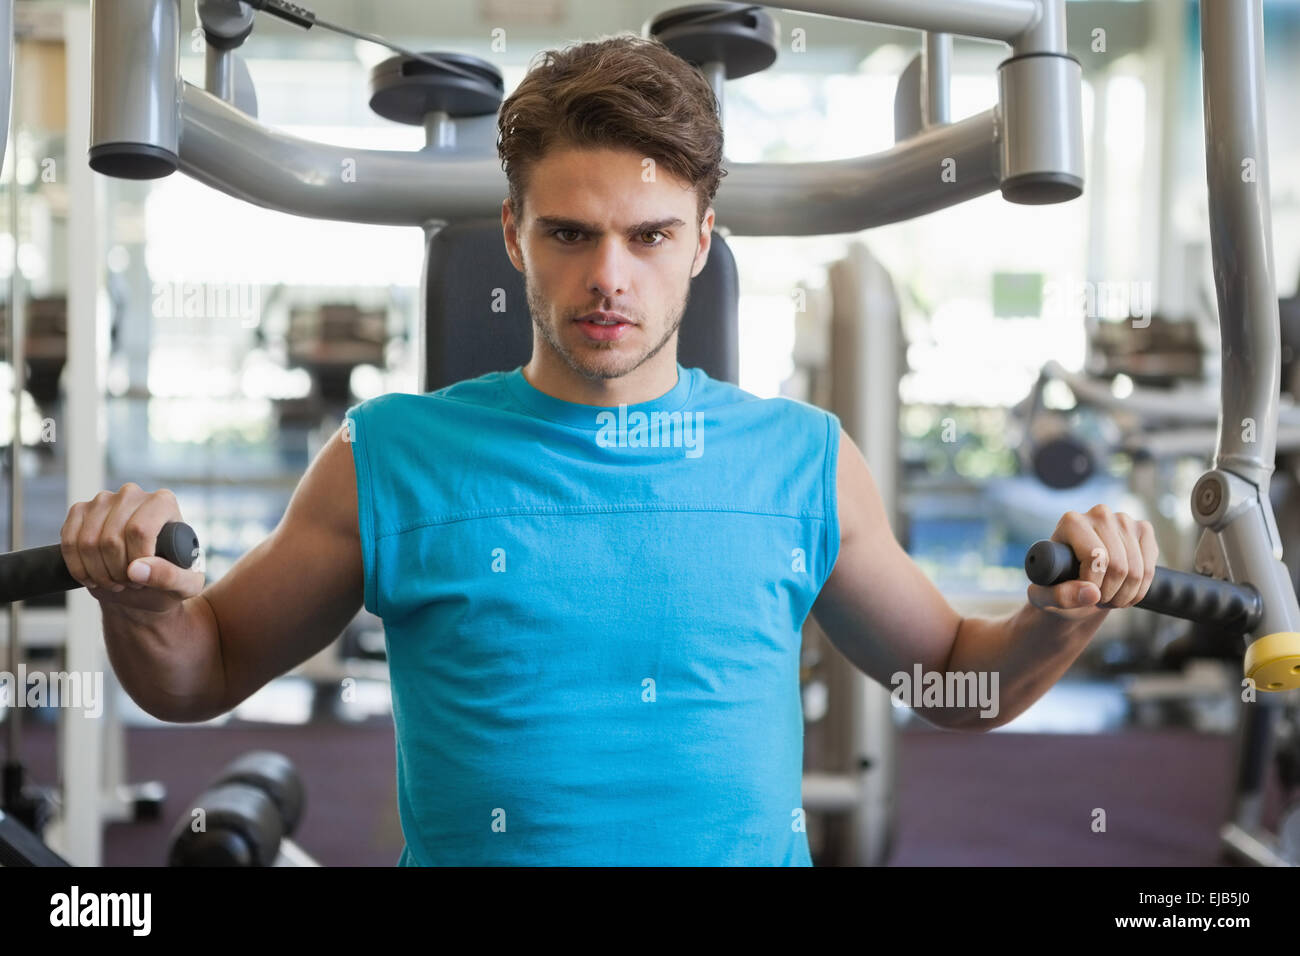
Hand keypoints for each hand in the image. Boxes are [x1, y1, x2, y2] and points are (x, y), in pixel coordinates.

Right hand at [59, 483, 205, 616]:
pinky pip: (68, 541)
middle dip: (117, 571)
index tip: (142, 578)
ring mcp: (103, 500)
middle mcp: (133, 494)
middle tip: (129, 583)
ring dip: (98, 572)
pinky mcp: (80, 511)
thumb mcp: (184, 585)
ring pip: (88, 542)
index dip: (136, 561)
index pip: (140, 530)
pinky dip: (78, 567)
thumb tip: (137, 568)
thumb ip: (171, 577)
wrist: (142, 585)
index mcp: (163, 502)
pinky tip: (92, 576)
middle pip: (112, 538)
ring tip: (115, 581)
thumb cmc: (169, 580)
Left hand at [1027, 504, 1156, 620]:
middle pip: (1118, 565)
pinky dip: (1140, 589)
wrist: (1075, 582)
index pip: (1095, 556)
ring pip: (1137, 570)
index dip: (1094, 585)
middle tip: (1098, 601)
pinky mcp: (1144, 530)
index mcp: (1071, 521)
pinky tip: (1124, 591)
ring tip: (1108, 598)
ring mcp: (1124, 520)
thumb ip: (1059, 596)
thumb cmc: (1056, 586)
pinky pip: (1150, 568)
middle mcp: (1099, 513)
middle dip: (1110, 594)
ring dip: (1125, 595)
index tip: (1085, 595)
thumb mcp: (1045, 597)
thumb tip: (1092, 593)